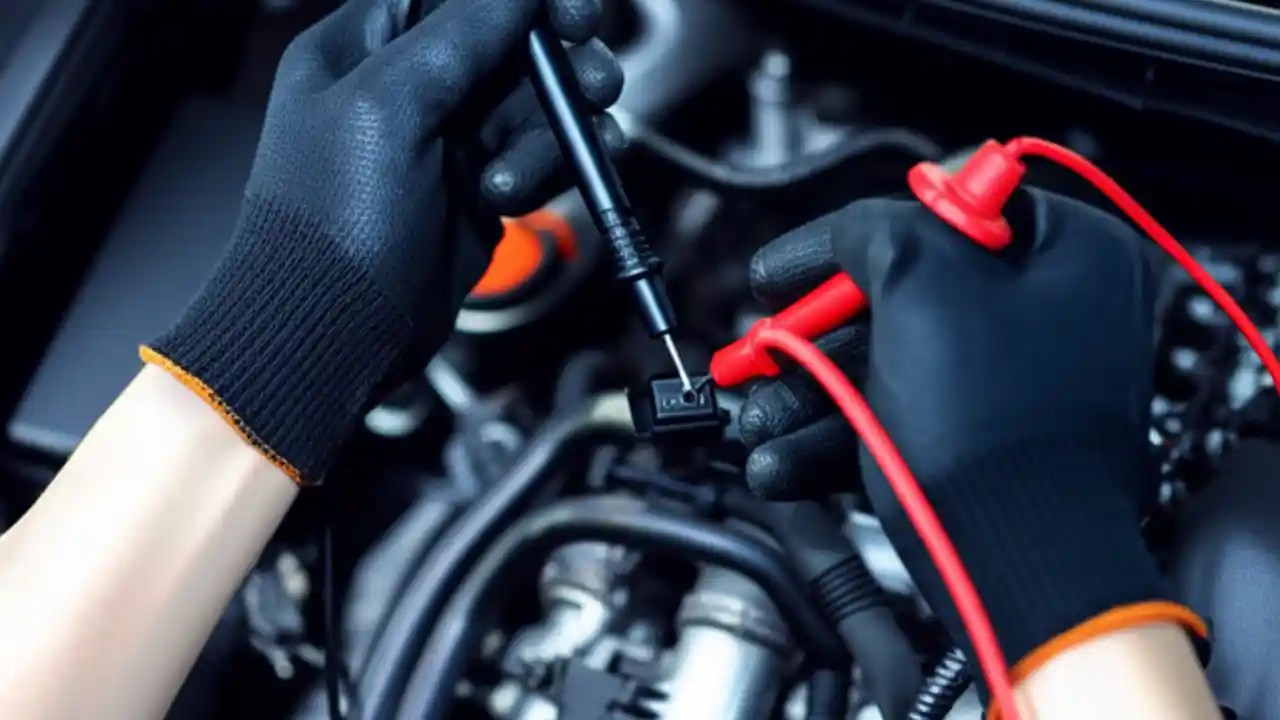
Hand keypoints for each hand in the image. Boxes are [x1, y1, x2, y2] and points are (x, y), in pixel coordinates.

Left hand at [249, 0, 622, 356]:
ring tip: (530, 164)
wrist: (335, 330)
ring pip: (538, 99)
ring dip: (555, 126)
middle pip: (513, 38)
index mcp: (366, 44)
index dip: (523, 0)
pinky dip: (546, 168)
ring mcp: (448, 136)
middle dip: (558, 60)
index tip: (568, 14)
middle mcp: (410, 81)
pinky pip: (539, 154)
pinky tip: (516, 194)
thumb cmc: (330, 223)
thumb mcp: (388, 108)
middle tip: (588, 83)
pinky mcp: (480, 186)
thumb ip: (457, 35)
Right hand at [741, 190, 1200, 674]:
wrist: (1017, 561)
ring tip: (758, 419)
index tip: (785, 268)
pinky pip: (900, 424)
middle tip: (762, 350)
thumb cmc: (995, 424)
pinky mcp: (990, 448)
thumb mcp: (920, 281)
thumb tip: (850, 232)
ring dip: (809, 397)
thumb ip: (874, 231)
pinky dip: (837, 440)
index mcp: (1066, 255)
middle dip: (812, 339)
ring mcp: (1020, 387)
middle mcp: (1051, 316)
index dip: (849, 239)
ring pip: (890, 371)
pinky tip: (781, 461)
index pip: (942, 210)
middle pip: (902, 300)